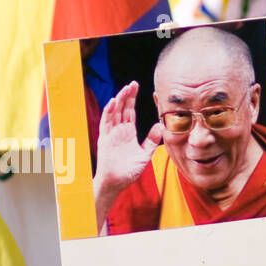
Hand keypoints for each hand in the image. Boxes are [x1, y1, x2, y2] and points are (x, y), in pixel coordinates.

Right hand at [95, 81, 161, 227]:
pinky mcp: (105, 139)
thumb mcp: (145, 154)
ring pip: (114, 112)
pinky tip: (112, 102)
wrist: (116, 182)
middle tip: (133, 83)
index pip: (130, 111)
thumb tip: (161, 126)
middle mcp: (119, 130)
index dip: (133, 99)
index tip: (137, 86)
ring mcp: (111, 134)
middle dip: (127, 95)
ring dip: (119, 100)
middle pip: (122, 108)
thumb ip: (151, 140)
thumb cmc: (129, 170)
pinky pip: (106, 123)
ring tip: (125, 89)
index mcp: (128, 132)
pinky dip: (108, 112)